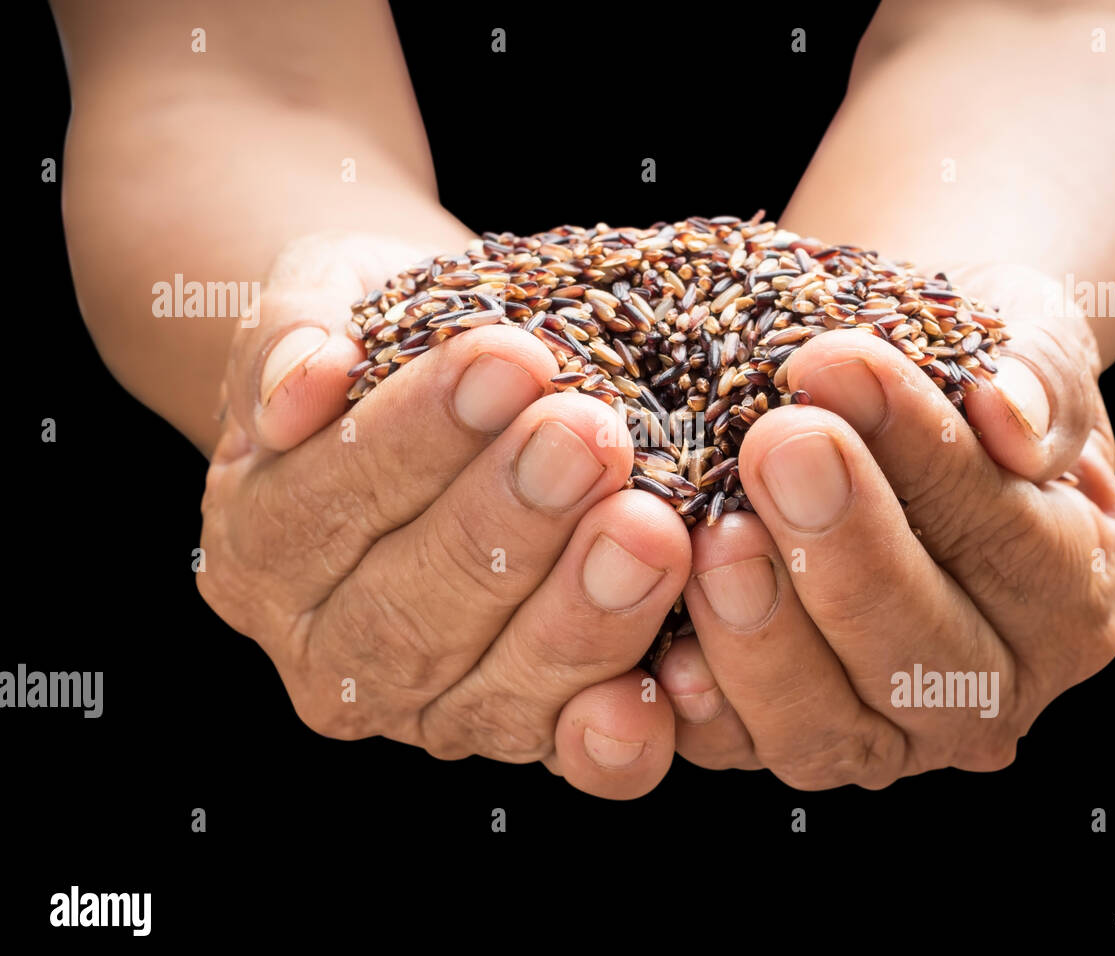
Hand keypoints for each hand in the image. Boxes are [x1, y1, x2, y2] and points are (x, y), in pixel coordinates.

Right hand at [199, 232, 690, 798]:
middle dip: (506, 526)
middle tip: (588, 439)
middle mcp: (328, 652)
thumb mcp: (325, 298)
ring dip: (579, 614)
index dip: (417, 437)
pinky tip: (678, 676)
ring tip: (652, 528)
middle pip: (408, 612)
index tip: (509, 360)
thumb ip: (291, 335)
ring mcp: (426, 709)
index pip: (327, 502)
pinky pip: (568, 755)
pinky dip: (618, 732)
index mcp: (261, 547)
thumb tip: (304, 382)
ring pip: (493, 691)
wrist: (453, 390)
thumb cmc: (391, 338)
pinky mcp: (519, 730)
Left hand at [656, 264, 1114, 787]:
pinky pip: (732, 748)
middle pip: (925, 659)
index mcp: (1067, 595)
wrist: (885, 401)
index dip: (924, 456)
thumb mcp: (1026, 339)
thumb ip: (1041, 375)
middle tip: (776, 446)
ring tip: (716, 533)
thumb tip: (1011, 415)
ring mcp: (882, 734)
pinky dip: (692, 704)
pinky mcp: (782, 738)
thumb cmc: (957, 374)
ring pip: (826, 730)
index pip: (1008, 538)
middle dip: (843, 552)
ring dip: (763, 636)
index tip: (837, 364)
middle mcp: (987, 689)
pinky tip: (657, 641)